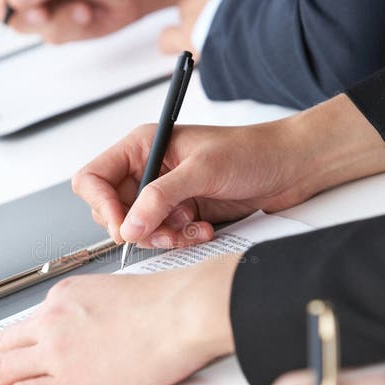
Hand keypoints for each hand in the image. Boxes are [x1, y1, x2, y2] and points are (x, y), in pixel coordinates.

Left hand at [0, 257, 236, 384]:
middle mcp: (53, 319)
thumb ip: (93, 311)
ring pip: (5, 368)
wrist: (182, 314)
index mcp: (66, 296)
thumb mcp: (117, 293)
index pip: (29, 323)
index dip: (13, 343)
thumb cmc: (167, 304)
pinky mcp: (67, 382)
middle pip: (8, 344)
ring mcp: (56, 351)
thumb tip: (93, 331)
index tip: (6, 352)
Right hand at [72, 95, 384, 249]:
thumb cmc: (251, 152)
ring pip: (139, 229)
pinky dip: (181, 239)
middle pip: (113, 210)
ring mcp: (165, 193)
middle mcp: (149, 169)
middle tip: (165, 229)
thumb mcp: (202, 171)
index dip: (101, 205)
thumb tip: (128, 226)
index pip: (94, 178)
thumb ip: (160, 198)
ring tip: (191, 228)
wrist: (290, 167)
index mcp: (144, 145)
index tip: (122, 226)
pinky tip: (204, 229)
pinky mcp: (182, 212)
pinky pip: (165, 236)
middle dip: (138, 226)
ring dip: (163, 236)